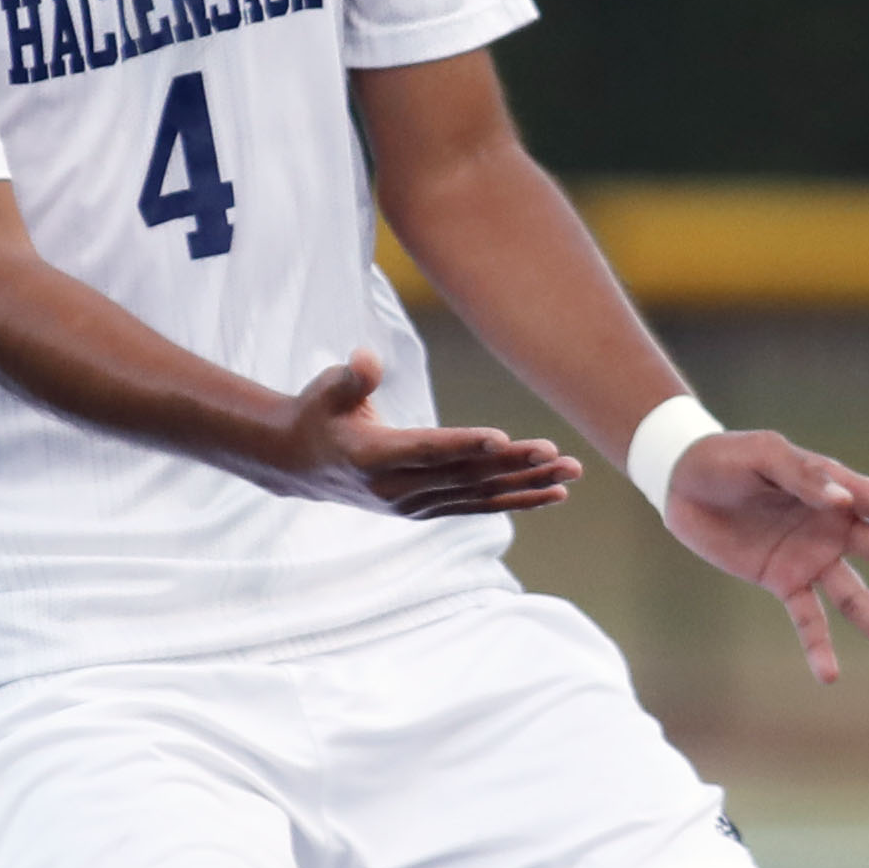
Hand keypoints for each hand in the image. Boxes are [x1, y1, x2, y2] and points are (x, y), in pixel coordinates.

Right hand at [266, 353, 581, 518]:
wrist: (298, 464)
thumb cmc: (317, 414)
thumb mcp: (324, 390)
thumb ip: (350, 377)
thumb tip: (366, 358)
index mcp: (373, 457)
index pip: (426, 450)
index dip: (465, 445)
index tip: (504, 438)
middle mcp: (397, 489)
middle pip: (464, 475)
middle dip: (515, 465)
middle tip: (559, 454)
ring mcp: (414, 505)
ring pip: (479, 495)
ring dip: (527, 486)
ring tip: (570, 475)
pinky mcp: (427, 510)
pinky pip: (479, 506)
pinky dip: (516, 500)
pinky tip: (553, 493)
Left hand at [665, 430, 868, 682]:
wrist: (683, 484)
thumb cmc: (729, 458)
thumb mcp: (764, 455)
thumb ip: (804, 477)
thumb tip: (843, 501)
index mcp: (836, 487)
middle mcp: (833, 527)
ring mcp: (811, 558)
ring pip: (856, 598)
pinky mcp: (783, 582)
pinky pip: (806, 618)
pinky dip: (819, 647)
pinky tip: (831, 675)